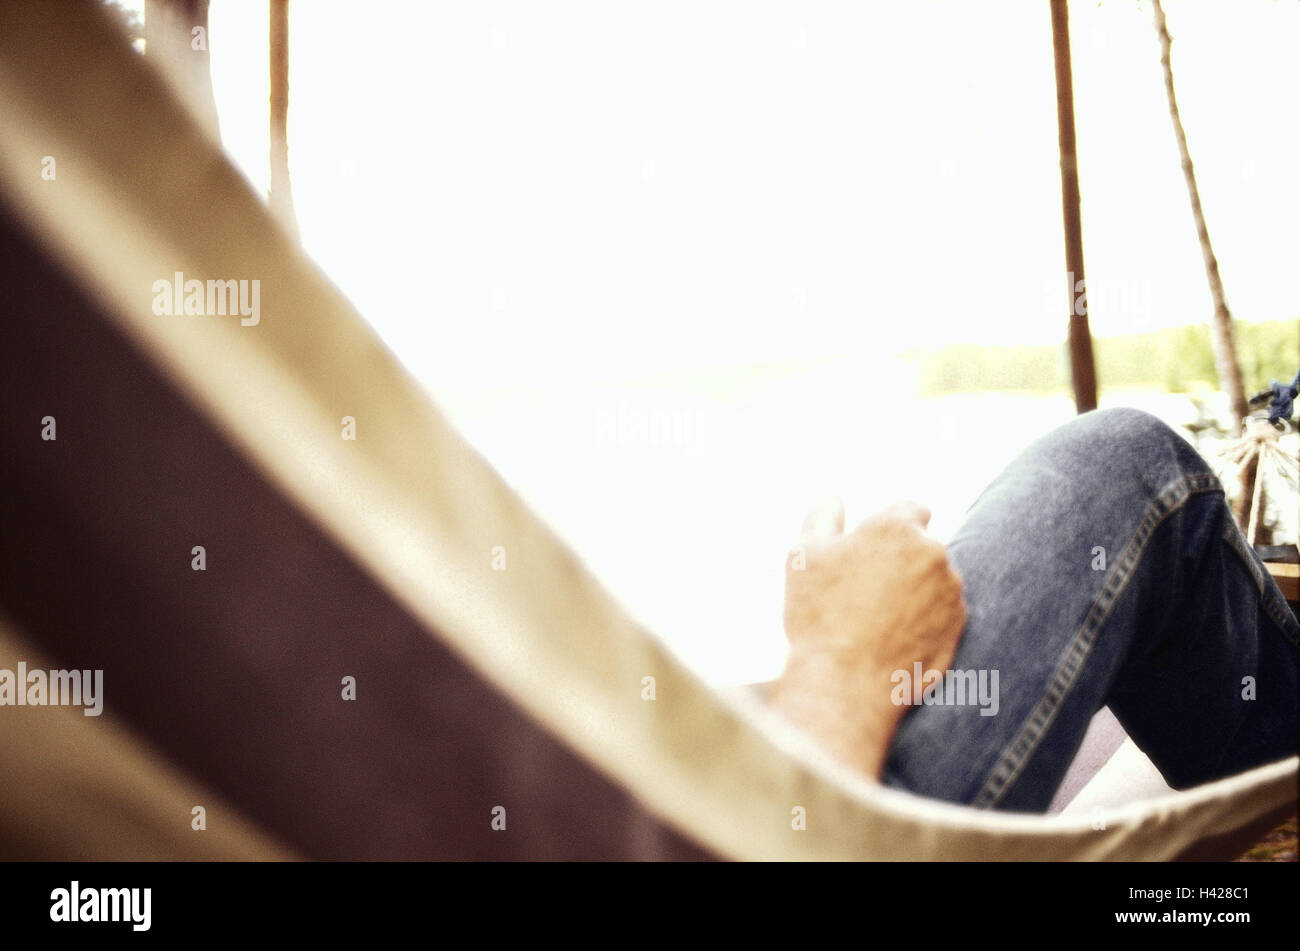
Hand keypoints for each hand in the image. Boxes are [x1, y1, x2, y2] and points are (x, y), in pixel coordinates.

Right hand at [771, 496, 966, 777]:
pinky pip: (943, 613)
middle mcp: (933, 553)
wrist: (845, 684)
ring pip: (935, 580)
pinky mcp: (959, 628)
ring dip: (916, 590)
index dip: (891, 527)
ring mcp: (951, 592)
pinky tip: (893, 640)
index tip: (874, 550)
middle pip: (922, 547)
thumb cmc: (819, 616)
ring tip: (878, 622)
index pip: (911, 509)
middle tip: (865, 593)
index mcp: (896, 527)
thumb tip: (830, 495)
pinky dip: (926, 621)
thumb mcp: (805, 557)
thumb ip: (821, 517)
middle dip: (901, 560)